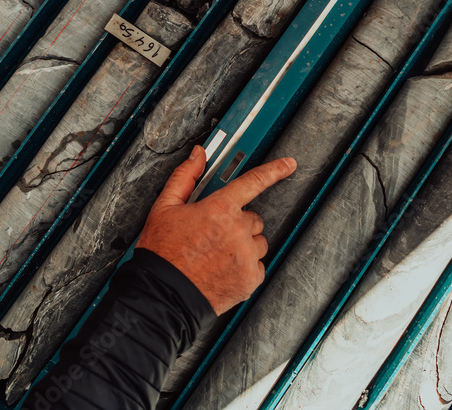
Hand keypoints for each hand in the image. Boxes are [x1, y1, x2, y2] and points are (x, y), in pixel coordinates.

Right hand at [137, 145, 296, 314]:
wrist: (163, 294)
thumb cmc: (163, 253)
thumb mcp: (164, 207)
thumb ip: (185, 177)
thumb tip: (198, 157)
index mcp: (219, 208)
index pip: (253, 182)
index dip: (274, 170)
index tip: (287, 165)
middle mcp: (237, 230)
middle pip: (253, 219)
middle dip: (239, 224)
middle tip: (216, 235)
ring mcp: (246, 255)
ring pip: (258, 242)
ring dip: (245, 246)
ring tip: (218, 254)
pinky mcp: (250, 278)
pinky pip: (258, 266)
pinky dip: (246, 267)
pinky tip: (225, 269)